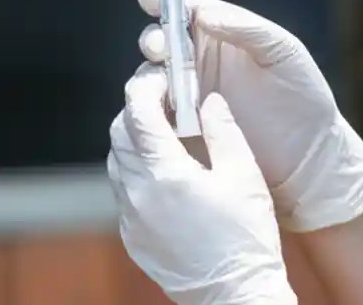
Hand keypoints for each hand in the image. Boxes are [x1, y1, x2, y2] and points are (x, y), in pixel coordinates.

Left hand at [108, 64, 296, 304]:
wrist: (235, 295)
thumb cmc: (246, 238)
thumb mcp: (245, 176)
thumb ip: (223, 130)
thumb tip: (209, 100)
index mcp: (166, 174)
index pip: (138, 113)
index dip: (146, 87)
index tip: (160, 78)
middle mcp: (138, 193)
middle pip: (119, 132)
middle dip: (137, 109)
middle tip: (164, 102)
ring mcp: (130, 216)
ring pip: (116, 161)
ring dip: (134, 140)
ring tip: (165, 136)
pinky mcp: (130, 235)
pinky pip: (122, 190)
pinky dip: (136, 171)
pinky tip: (164, 173)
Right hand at [137, 0, 362, 231]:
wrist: (309, 159)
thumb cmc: (304, 99)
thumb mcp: (283, 51)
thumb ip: (245, 27)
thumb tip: (202, 14)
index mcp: (223, 34)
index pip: (186, 8)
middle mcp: (200, 60)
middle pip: (162, 38)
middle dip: (154, 37)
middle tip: (160, 46)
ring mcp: (188, 94)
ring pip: (153, 73)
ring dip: (150, 71)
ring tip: (162, 79)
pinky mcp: (182, 127)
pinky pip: (155, 110)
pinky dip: (148, 104)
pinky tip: (157, 105)